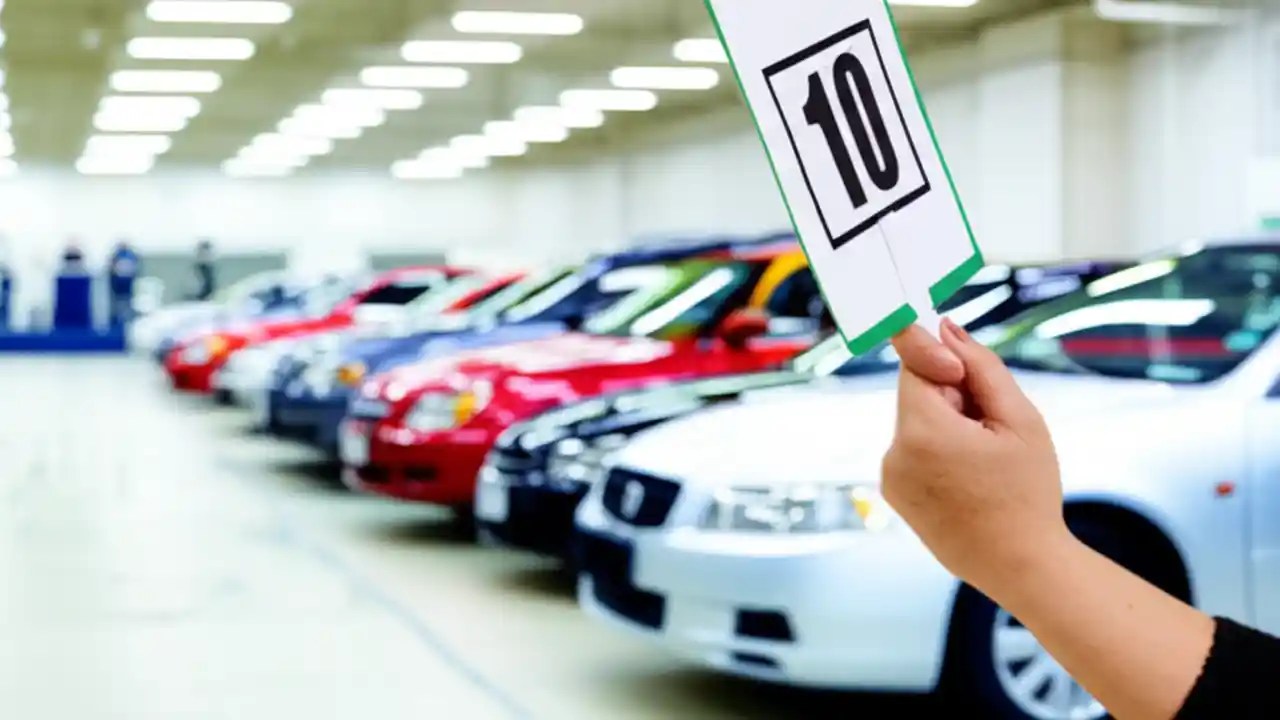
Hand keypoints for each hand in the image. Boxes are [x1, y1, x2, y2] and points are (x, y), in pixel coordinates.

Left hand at [882, 319, 1070, 592]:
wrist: (1021, 566)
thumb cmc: (1027, 495)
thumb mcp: (1019, 419)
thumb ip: (981, 367)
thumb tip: (945, 328)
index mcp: (922, 432)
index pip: (915, 366)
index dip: (943, 359)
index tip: (962, 362)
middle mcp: (895, 454)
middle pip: (918, 396)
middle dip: (954, 399)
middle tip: (994, 428)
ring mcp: (890, 478)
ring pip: (917, 424)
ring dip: (948, 427)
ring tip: (986, 463)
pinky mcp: (895, 495)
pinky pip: (914, 453)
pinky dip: (939, 453)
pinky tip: (971, 481)